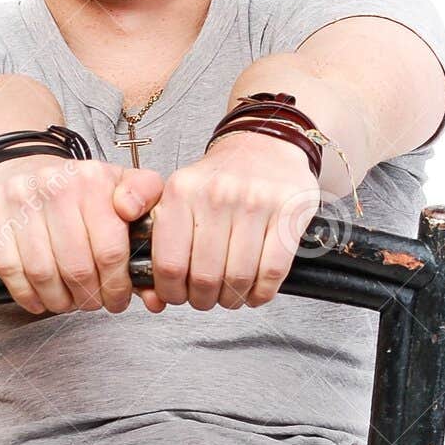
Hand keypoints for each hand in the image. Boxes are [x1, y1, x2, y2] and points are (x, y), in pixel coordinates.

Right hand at [0, 155, 163, 314]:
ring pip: (43, 273)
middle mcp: (54, 185)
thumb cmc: (76, 187)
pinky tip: (39, 298)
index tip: (117, 299)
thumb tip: (147, 243)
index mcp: (92, 179)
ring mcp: (17, 197)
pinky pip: (9, 268)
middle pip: (77, 268)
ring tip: (67, 302)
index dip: (117, 287)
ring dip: (58, 300)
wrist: (22, 164)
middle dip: (89, 297)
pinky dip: (26, 294)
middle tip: (92, 303)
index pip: (110, 251)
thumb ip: (148, 206)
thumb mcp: (121, 183)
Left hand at [138, 130, 321, 311]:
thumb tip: (155, 289)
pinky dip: (262, 293)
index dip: (172, 292)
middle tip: (206, 299)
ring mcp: (256, 202)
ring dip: (233, 299)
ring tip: (231, 296)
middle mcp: (217, 195)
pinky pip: (272, 271)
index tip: (177, 296)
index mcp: (182, 191)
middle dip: (204, 299)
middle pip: (205, 276)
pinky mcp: (289, 212)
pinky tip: (255, 292)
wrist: (266, 145)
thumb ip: (165, 234)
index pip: (169, 263)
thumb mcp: (181, 193)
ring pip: (239, 278)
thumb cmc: (222, 177)